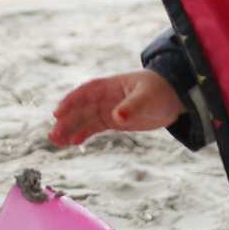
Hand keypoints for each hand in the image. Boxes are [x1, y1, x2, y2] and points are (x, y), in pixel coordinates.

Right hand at [49, 70, 185, 146]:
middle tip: (53, 135)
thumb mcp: (148, 98)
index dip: (71, 101)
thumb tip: (117, 117)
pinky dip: (82, 134)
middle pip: (81, 109)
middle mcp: (105, 97)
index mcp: (110, 86)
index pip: (86, 92)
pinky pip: (93, 127)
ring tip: (55, 141)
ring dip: (69, 129)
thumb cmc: (161, 91)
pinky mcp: (114, 120)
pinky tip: (72, 143)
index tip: (58, 113)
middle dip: (66, 121)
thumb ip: (133, 107)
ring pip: (84, 119)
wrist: (175, 96)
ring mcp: (108, 109)